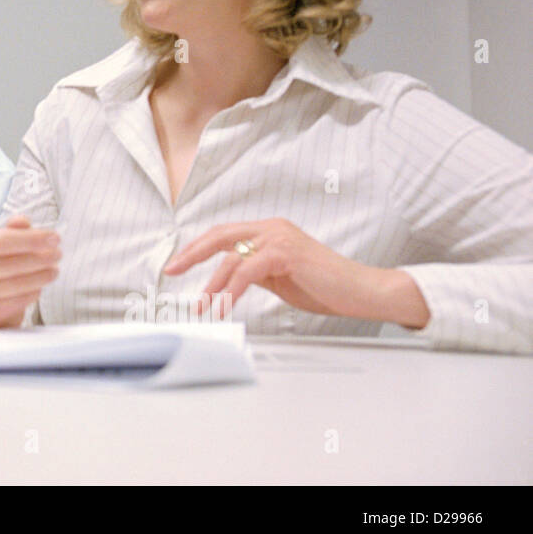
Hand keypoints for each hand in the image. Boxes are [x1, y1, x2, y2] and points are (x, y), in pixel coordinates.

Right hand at [0, 215, 60, 327]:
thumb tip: (22, 221)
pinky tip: (39, 288)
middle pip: (6, 263)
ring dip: (38, 277)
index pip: (0, 240)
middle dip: (38, 258)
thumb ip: (14, 231)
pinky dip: (29, 294)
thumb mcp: (5, 243)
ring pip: (10, 284)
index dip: (30, 239)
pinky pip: (11, 302)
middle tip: (58, 255)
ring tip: (54, 271)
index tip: (54, 238)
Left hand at [162, 218, 428, 327]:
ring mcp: (279, 238)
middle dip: (191, 254)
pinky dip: (232, 289)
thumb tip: (228, 279)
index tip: (178, 263)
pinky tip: (225, 305)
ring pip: (231, 255)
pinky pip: (248, 270)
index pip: (224, 234)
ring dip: (212, 283)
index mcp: (269, 230)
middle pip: (219, 236)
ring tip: (203, 305)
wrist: (360, 290)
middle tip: (172, 271)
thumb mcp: (280, 276)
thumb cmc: (324, 286)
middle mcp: (271, 228)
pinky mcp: (286, 254)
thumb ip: (254, 271)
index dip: (197, 248)